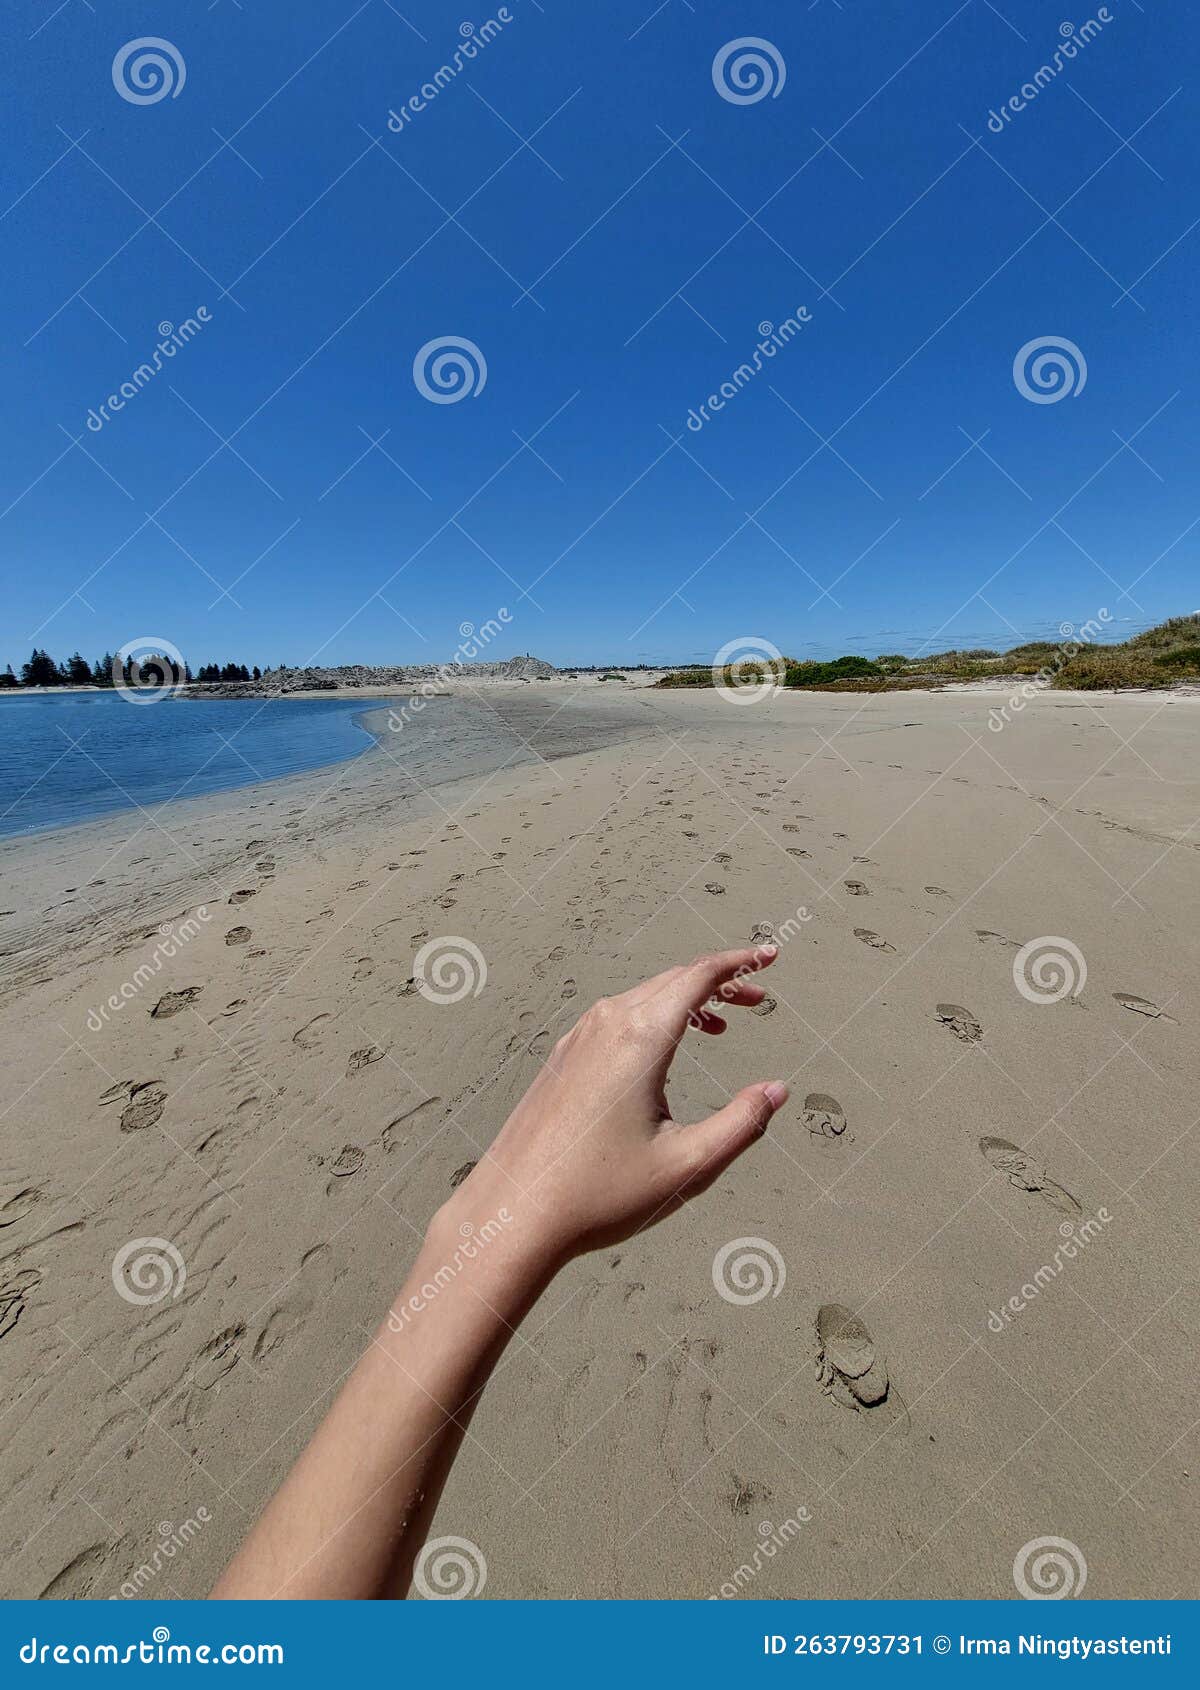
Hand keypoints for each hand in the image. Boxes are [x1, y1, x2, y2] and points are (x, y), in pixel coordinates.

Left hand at [435, 946, 786, 1269]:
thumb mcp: (688, 1165)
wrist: (513, 1215)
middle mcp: (606, 1026)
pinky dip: (652, 1016)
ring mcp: (577, 1039)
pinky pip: (616, 1017)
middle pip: (674, 980)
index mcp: (640, 1039)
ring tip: (721, 1024)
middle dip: (721, 981)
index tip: (770, 956)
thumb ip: (741, 1124)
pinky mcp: (562, 1059)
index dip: (740, 962)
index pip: (699, 976)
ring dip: (686, 1000)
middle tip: (759, 997)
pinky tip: (662, 1051)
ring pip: (643, 997)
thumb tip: (777, 1091)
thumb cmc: (598, 1195)